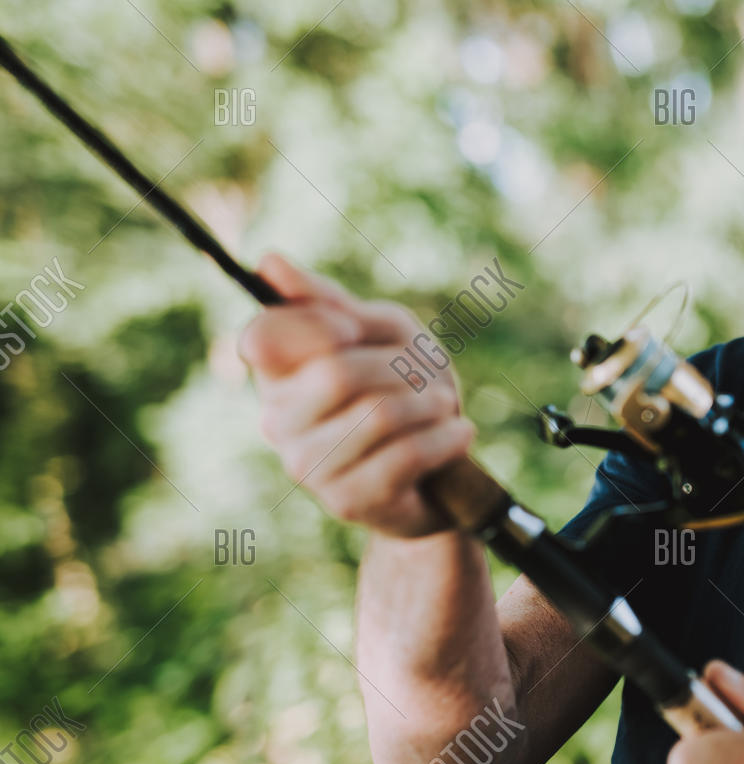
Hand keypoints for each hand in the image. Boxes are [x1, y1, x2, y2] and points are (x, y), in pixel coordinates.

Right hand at [238, 253, 474, 536]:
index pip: (262, 337)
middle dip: (402, 367)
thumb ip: (330, 303)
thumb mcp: (382, 333)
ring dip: (431, 404)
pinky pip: (406, 455)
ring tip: (443, 408)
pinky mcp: (346, 501)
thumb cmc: (407, 388)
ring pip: (379, 414)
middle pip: (338, 373)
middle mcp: (277, 421)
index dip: (316, 326)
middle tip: (427, 376)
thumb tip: (269, 262)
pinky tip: (460, 434)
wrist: (442, 466)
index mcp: (276, 373)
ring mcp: (307, 466)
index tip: (355, 330)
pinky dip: (447, 437)